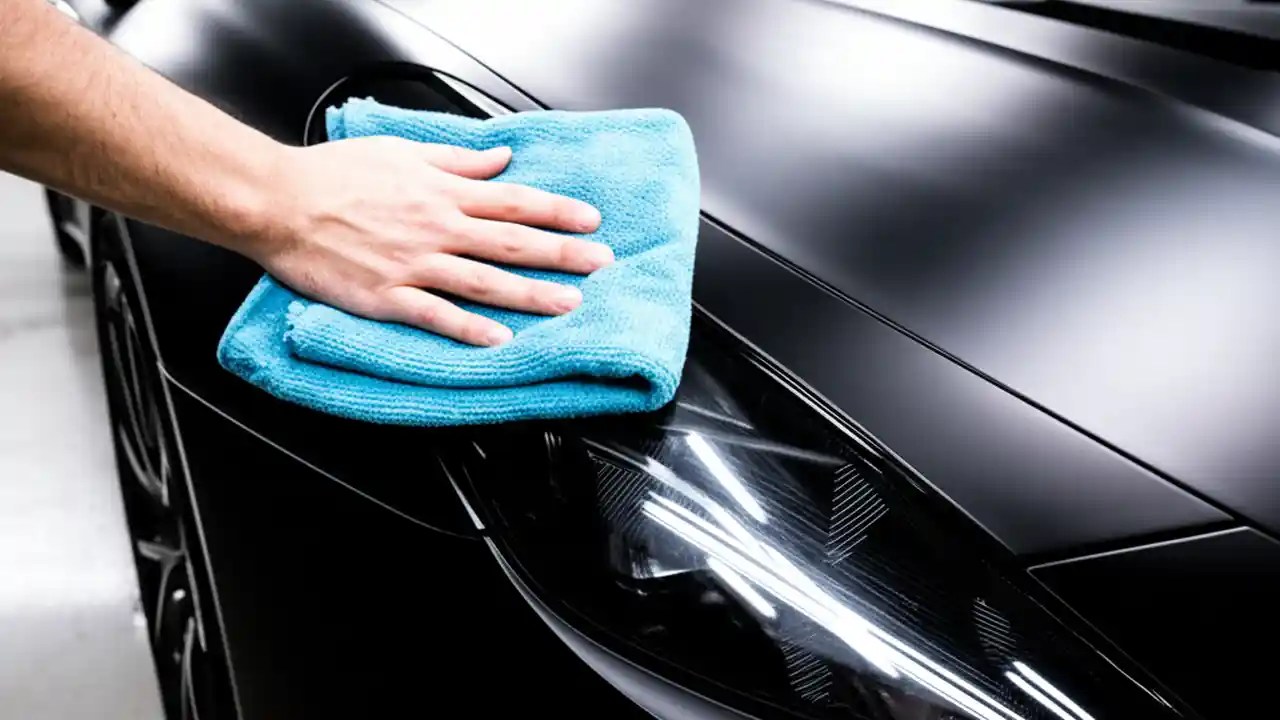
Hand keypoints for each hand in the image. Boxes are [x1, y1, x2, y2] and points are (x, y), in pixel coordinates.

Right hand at [249, 136, 610, 345]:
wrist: (278, 202)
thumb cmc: (334, 175)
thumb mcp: (402, 152)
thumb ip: (457, 160)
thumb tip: (501, 158)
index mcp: (441, 192)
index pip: (514, 200)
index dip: (557, 210)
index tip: (591, 220)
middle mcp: (435, 227)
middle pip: (511, 241)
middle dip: (561, 253)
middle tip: (600, 263)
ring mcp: (413, 264)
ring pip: (484, 281)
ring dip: (530, 293)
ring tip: (568, 304)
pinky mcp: (385, 296)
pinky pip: (435, 315)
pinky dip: (468, 328)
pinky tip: (499, 340)